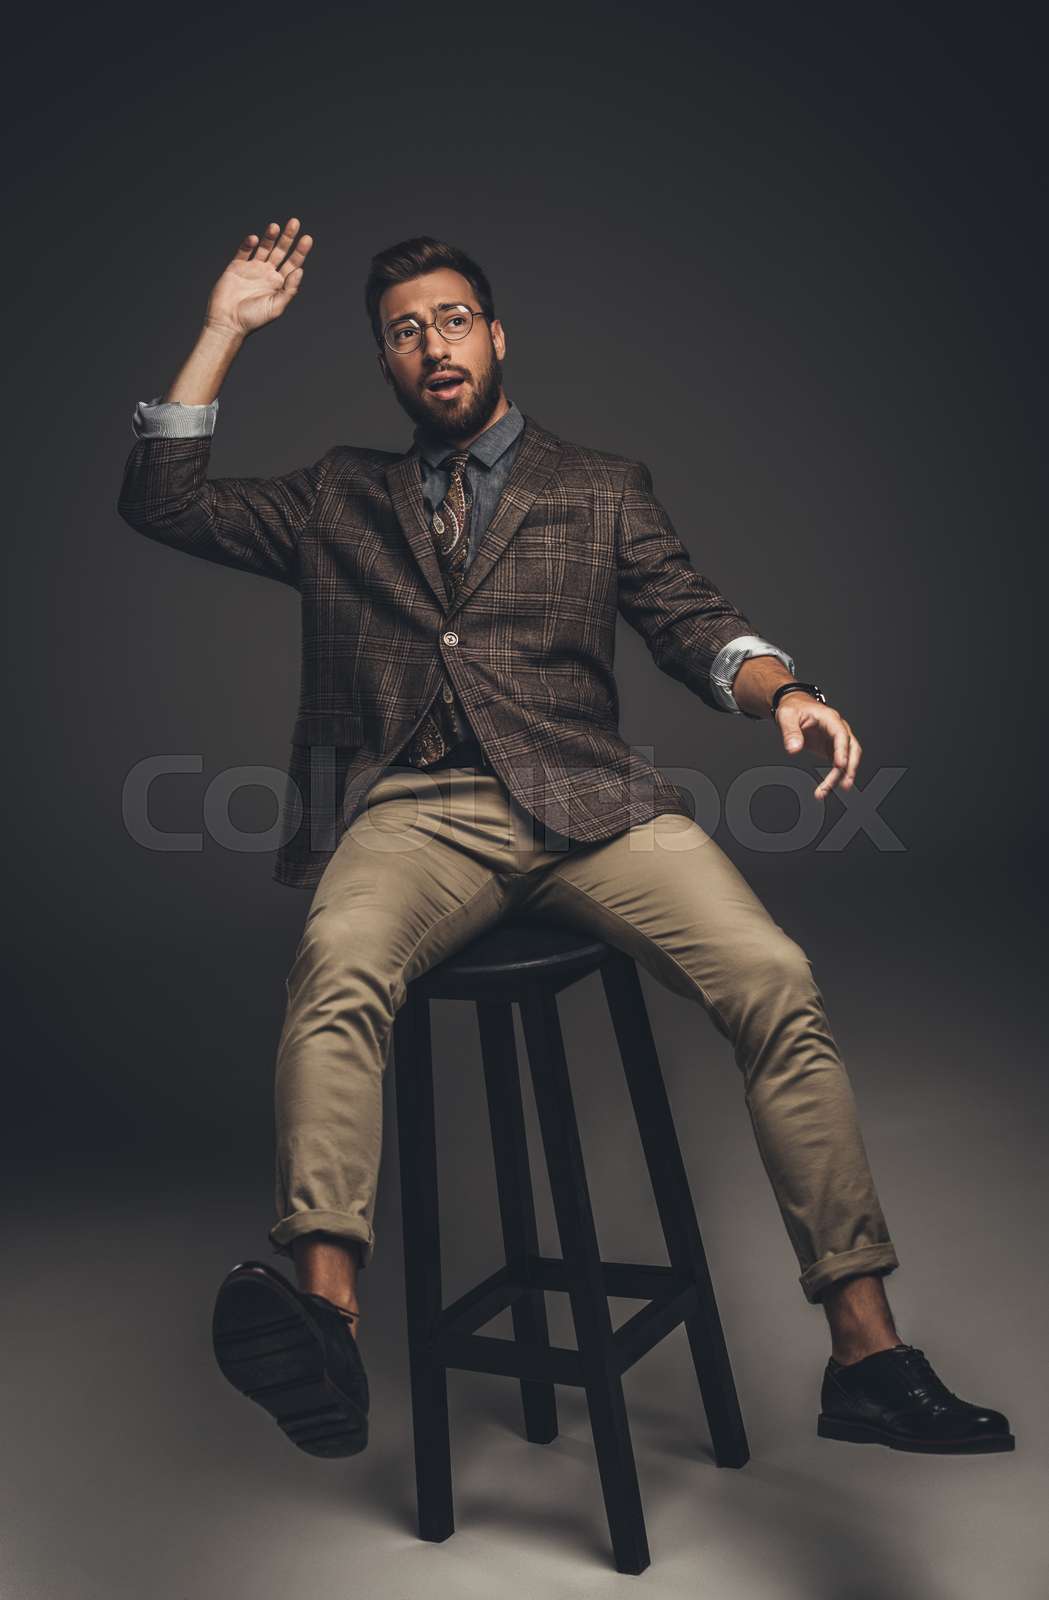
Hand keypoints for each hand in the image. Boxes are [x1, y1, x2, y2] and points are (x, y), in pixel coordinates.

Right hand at [204, 217, 313, 337]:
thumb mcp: (276, 307)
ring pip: (263, 247)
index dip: (300, 251)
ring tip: (275, 226)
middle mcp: (267, 274)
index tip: (308, 238)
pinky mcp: (236, 267)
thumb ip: (289, 289)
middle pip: (280, 251)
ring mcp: (251, 269)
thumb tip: (300, 270)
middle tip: (295, 222)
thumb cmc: (253, 319)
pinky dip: (248, 244)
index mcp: (278, 284)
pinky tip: (254, 239)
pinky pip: (244, 251)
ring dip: (270, 236)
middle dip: (288, 237)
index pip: (292, 264)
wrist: (228, 322)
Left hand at [776, 694, 860, 799]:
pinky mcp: (832, 750)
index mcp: (830, 718)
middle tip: (844, 784)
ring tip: (825, 791)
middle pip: (851, 749)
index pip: (841, 735)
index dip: (842, 750)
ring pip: (847, 760)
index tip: (840, 765)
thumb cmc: (794, 708)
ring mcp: (836, 741)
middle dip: (850, 768)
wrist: (795, 706)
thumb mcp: (787, 716)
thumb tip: (793, 749)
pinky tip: (825, 788)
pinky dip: (833, 777)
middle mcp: (838, 729)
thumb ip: (790, 732)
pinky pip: (838, 765)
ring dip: (840, 777)